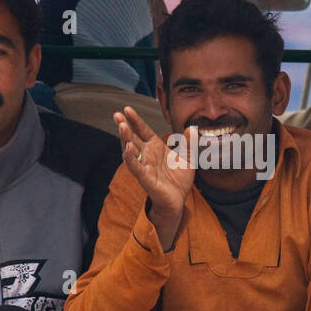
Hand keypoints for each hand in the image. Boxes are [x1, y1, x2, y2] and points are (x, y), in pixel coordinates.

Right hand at [115, 106, 193, 248]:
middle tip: (117, 115)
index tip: (127, 109)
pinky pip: (136, 167)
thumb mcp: (188, 158)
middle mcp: (146, 155)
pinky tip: (128, 148)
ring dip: (125, 138)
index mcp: (154, 147)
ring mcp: (144, 166)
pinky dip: (131, 158)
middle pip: (132, 138)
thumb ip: (189, 143)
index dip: (135, 120)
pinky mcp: (145, 178)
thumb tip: (192, 128)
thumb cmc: (178, 180)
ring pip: (131, 150)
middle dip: (124, 126)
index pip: (142, 130)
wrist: (178, 201)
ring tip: (121, 126)